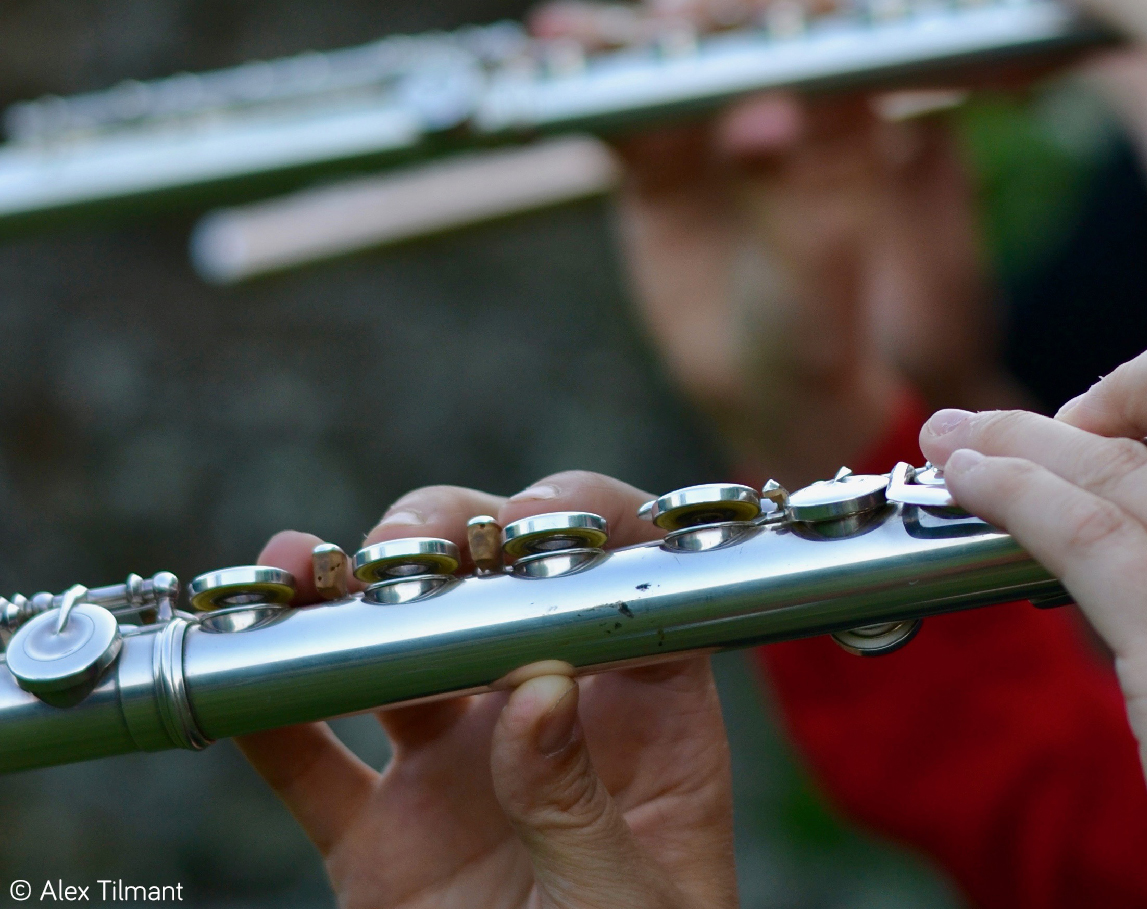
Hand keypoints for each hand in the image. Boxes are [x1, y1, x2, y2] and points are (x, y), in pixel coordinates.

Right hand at [238, 473, 734, 908]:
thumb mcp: (630, 898)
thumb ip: (581, 800)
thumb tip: (535, 689)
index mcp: (651, 721)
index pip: (626, 586)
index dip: (587, 530)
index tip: (537, 524)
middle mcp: (551, 719)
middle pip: (498, 590)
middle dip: (452, 542)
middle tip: (414, 549)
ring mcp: (460, 769)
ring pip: (396, 651)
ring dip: (348, 599)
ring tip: (308, 570)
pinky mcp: (380, 836)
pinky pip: (309, 763)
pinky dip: (267, 715)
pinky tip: (242, 667)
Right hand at [531, 0, 1026, 484]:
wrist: (768, 384)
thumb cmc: (821, 316)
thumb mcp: (817, 254)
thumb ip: (792, 184)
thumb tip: (764, 116)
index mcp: (847, 109)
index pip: (819, 37)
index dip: (789, 19)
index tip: (768, 16)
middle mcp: (780, 98)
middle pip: (735, 34)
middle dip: (702, 22)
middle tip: (672, 30)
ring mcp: (712, 121)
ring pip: (667, 61)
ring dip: (627, 41)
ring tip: (577, 36)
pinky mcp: (656, 154)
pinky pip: (619, 112)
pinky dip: (586, 82)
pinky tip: (554, 53)